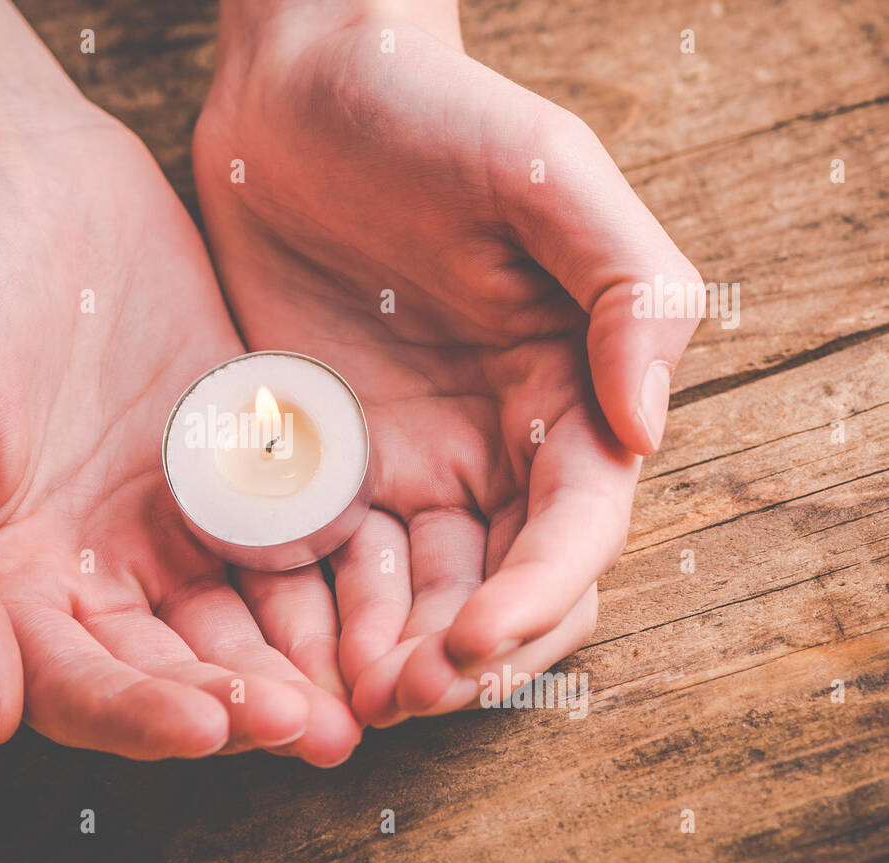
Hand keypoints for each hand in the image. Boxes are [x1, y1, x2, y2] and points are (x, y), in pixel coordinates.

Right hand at [0, 107, 361, 763]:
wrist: (9, 171)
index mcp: (8, 577)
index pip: (76, 683)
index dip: (139, 715)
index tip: (212, 727)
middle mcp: (93, 561)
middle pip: (173, 665)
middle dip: (241, 703)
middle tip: (318, 730)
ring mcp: (168, 511)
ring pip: (240, 613)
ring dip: (295, 658)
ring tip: (360, 694)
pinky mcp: (231, 456)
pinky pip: (283, 528)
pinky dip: (322, 569)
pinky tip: (373, 595)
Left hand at [193, 2, 701, 723]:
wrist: (300, 94)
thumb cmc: (437, 115)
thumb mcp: (550, 178)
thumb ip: (628, 296)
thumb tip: (649, 430)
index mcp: (563, 393)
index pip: (572, 527)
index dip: (536, 596)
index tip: (475, 642)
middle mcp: (490, 444)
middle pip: (495, 585)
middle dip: (461, 654)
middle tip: (400, 694)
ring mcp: (402, 458)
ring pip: (411, 593)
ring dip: (387, 653)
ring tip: (343, 695)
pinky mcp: (316, 458)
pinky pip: (323, 557)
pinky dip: (315, 610)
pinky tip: (287, 644)